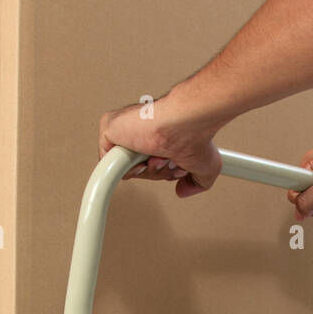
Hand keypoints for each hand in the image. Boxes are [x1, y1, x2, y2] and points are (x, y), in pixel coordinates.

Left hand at [98, 94, 221, 196]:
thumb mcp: (205, 166)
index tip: (176, 166)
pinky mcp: (109, 127)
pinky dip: (125, 166)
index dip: (163, 173)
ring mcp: (124, 130)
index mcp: (155, 137)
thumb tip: (183, 191)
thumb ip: (196, 182)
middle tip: (166, 160)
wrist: (184, 122)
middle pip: (137, 170)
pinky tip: (141, 156)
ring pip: (124, 168)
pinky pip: (107, 162)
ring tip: (157, 155)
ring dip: (144, 171)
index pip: (149, 166)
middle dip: (154, 172)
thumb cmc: (194, 135)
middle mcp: (139, 132)